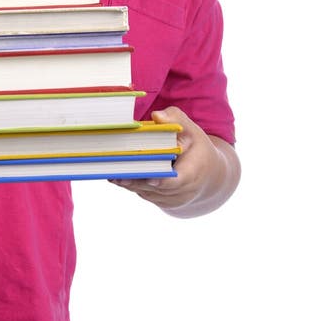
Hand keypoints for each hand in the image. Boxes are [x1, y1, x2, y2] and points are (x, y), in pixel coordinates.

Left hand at [110, 106, 239, 216]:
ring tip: (109, 169)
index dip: (160, 179)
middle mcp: (183, 191)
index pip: (175, 180)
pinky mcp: (163, 203)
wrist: (210, 176)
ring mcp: (173, 200)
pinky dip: (132, 184)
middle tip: (113, 169)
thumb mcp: (191, 130)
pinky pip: (145, 194)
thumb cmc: (197, 147)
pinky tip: (116, 173)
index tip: (146, 176)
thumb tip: (156, 117)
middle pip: (154, 186)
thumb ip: (175, 119)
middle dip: (134, 177)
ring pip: (146, 192)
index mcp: (193, 172)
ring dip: (129, 181)